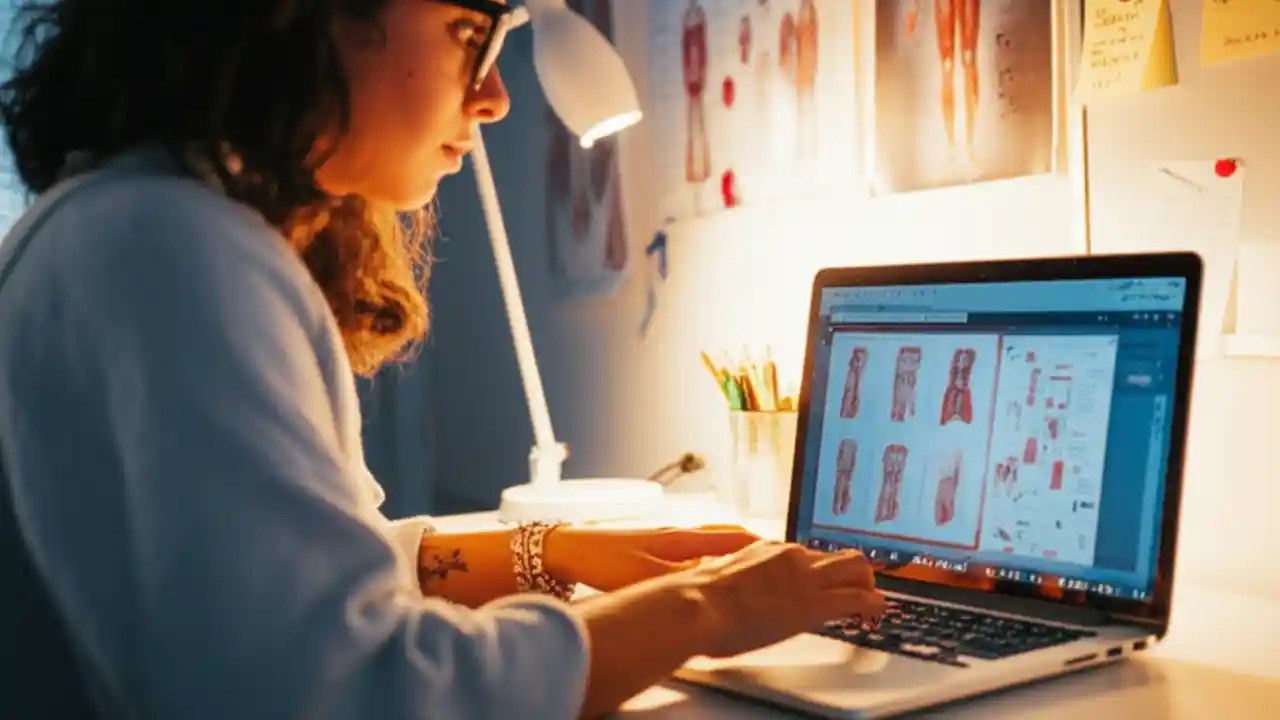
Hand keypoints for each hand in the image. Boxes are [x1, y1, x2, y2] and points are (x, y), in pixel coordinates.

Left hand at [544, 525, 758, 592]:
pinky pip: (693, 547)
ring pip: (708, 541)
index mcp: (682, 539)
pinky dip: (709, 554)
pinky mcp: (652, 547)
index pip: (732, 538)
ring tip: (749, 557)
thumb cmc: (605, 561)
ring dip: (730, 547)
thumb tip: (720, 581)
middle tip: (774, 552)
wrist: (570, 550)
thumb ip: (686, 579)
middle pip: (724, 535)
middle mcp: (678, 534)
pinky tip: (706, 566)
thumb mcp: (650, 576)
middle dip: (751, 543)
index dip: (759, 544)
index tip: (782, 550)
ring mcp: (665, 539)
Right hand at [685, 541, 884, 657]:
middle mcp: (790, 556)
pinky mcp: (815, 602)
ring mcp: (805, 576)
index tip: (819, 583)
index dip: (818, 572)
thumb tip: (736, 592)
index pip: (805, 556)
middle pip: (838, 554)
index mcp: (766, 550)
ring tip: (870, 602)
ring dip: (867, 585)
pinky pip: (858, 598)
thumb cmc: (696, 600)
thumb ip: (737, 580)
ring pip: (856, 567)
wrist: (696, 607)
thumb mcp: (719, 579)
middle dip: (854, 572)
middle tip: (858, 589)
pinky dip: (874, 605)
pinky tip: (876, 614)